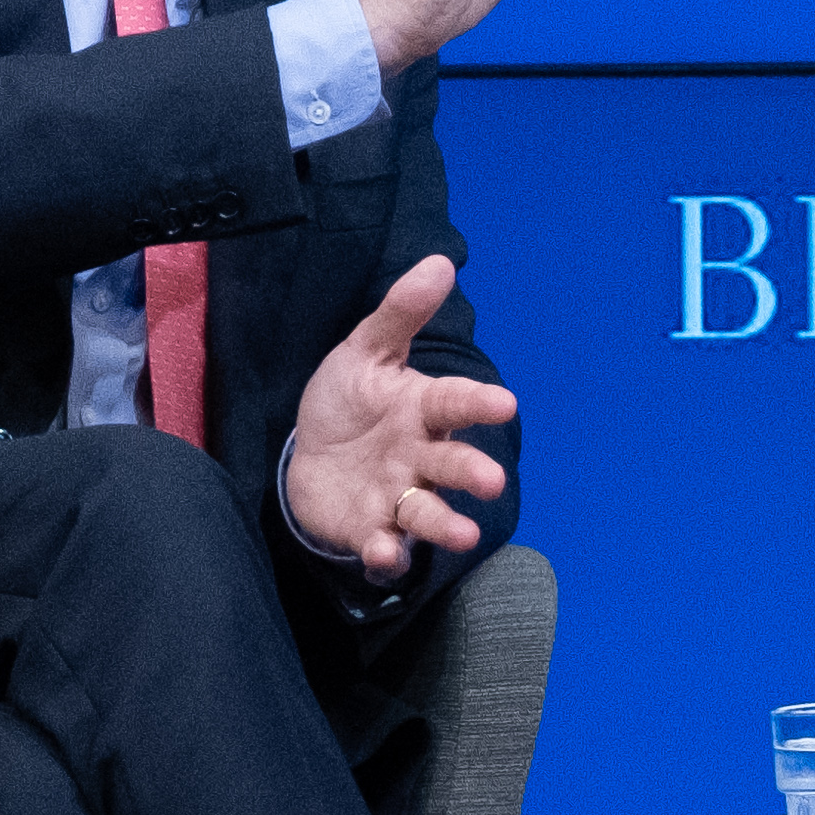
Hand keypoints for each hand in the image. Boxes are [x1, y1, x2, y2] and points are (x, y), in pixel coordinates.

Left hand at [281, 258, 514, 581]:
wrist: (309, 454)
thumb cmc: (350, 401)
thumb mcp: (365, 351)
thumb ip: (400, 312)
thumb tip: (440, 262)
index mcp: (422, 410)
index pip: (455, 404)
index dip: (479, 404)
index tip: (505, 403)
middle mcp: (419, 457)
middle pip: (451, 465)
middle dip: (471, 473)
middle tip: (492, 482)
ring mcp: (395, 496)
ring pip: (426, 512)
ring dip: (444, 524)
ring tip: (461, 535)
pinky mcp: (367, 529)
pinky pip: (382, 544)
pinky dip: (386, 552)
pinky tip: (384, 552)